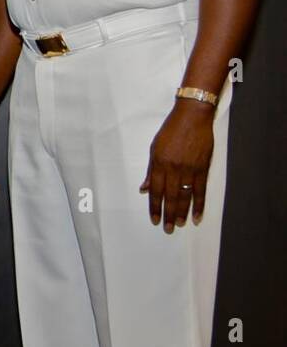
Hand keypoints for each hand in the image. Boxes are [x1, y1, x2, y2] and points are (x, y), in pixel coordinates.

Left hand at [140, 100, 215, 231]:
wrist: (192, 117)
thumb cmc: (171, 130)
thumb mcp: (155, 147)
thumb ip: (151, 170)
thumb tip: (144, 188)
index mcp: (159, 164)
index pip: (155, 191)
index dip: (154, 207)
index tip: (154, 219)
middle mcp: (173, 169)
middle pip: (169, 197)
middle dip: (167, 215)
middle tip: (167, 229)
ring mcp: (189, 170)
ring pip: (185, 197)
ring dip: (182, 213)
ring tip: (179, 225)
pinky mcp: (203, 168)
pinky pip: (201, 190)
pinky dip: (199, 205)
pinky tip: (197, 216)